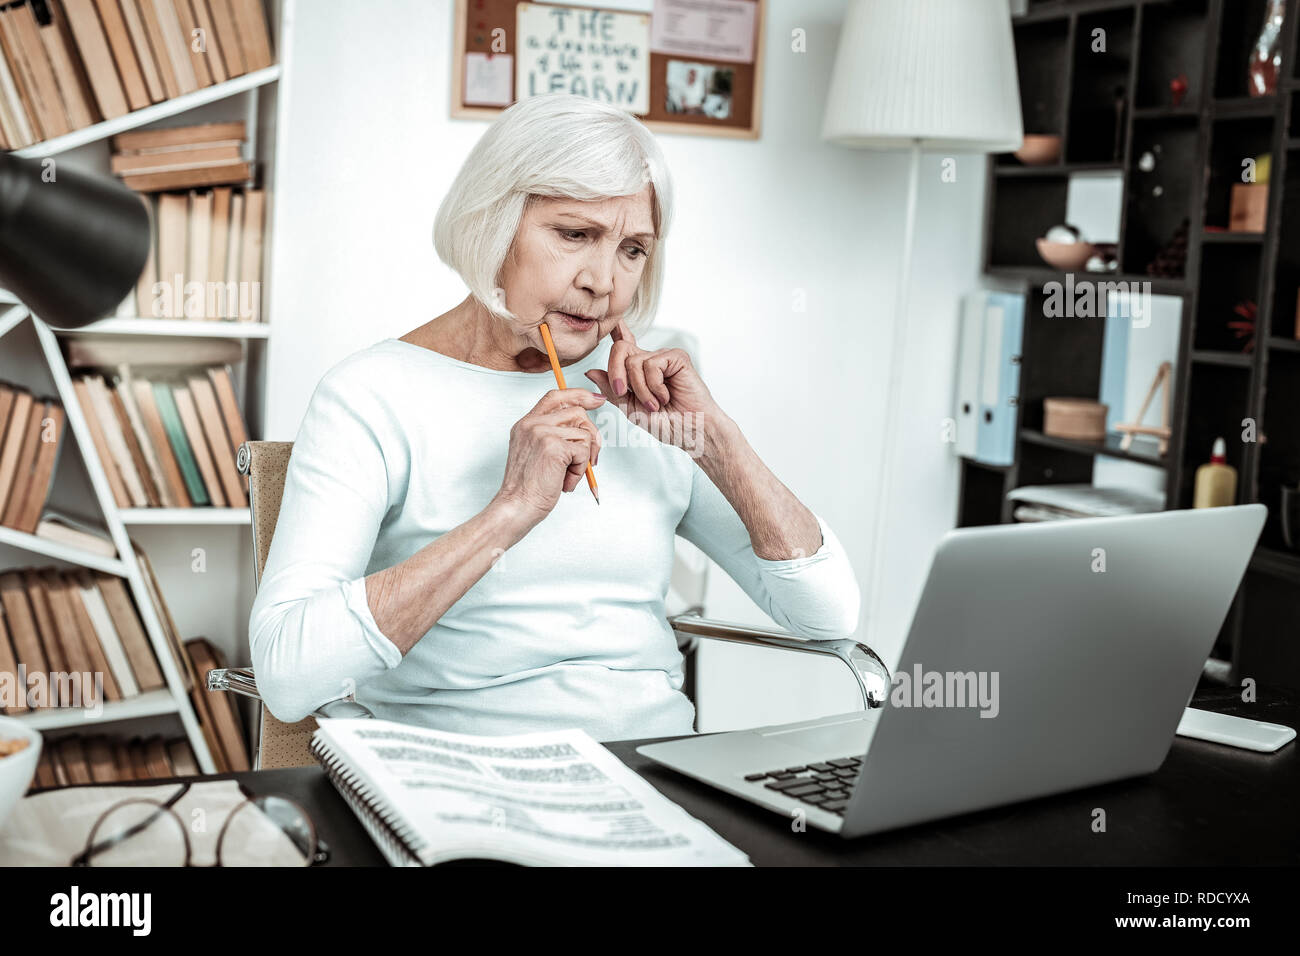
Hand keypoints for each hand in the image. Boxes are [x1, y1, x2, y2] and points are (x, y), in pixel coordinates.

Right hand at [494, 388, 605, 525]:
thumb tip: (585, 427)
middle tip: (588, 459)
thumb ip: (553, 436)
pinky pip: (583, 451)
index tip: (597, 400)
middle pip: (577, 413)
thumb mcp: (537, 453)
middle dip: (591, 436)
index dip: (578, 395)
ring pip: (584, 434)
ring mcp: (542, 432)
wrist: (517, 506)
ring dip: (583, 459)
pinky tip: (564, 482)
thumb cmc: (529, 487)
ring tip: (567, 475)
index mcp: (526, 423)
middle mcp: (532, 423)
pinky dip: (580, 471)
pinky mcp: (553, 446)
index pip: (555, 396)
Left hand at [584, 320, 721, 453]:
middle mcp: (650, 360)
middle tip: (624, 393)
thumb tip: (591, 371)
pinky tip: (665, 396)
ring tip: (655, 404)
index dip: (617, 331)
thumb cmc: (665, 423)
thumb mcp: (630, 409)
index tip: (613, 320)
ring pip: (633, 361)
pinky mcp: (676, 357)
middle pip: (619, 348)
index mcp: (639, 371)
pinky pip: (651, 364)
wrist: (689, 431)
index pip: (625, 345)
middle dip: (615, 373)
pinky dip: (654, 385)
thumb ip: (611, 390)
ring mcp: (663, 357)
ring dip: (640, 389)